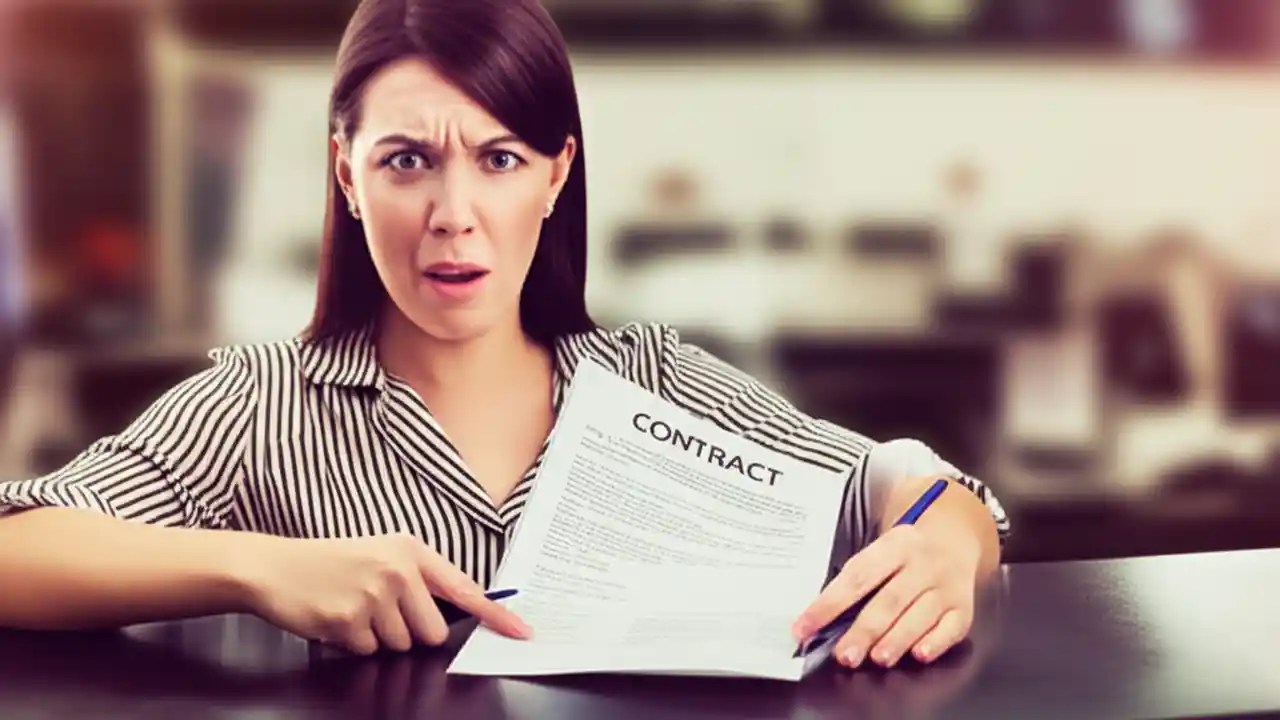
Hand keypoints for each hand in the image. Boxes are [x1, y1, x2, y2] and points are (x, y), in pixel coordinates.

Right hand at [238, 533, 530, 654]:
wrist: (275, 567)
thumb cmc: (332, 563)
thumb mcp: (381, 554)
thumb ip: (420, 578)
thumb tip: (457, 611)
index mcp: (411, 550)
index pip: (464, 588)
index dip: (496, 616)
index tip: (521, 632)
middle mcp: (397, 570)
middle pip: (432, 632)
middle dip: (410, 632)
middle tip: (379, 610)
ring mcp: (373, 595)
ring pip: (401, 645)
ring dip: (378, 637)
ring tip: (353, 609)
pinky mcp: (349, 620)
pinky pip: (370, 651)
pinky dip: (355, 643)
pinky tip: (337, 618)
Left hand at [792, 524, 979, 669]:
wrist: (955, 538)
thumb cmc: (905, 554)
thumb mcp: (881, 551)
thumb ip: (857, 581)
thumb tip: (821, 620)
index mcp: (894, 545)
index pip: (856, 577)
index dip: (828, 605)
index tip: (804, 628)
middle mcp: (922, 564)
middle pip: (890, 600)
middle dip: (865, 630)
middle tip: (845, 655)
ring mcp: (946, 586)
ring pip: (921, 615)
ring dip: (897, 639)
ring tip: (877, 659)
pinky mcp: (964, 607)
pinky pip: (952, 627)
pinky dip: (936, 642)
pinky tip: (919, 655)